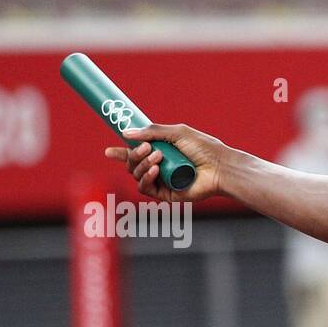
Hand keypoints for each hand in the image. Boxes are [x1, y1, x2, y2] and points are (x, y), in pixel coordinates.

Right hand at [103, 123, 227, 202]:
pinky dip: (146, 178)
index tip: (108, 152)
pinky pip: (146, 188)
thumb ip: (152, 132)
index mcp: (161, 152)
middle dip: (133, 154)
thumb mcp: (177, 133)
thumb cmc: (204, 148)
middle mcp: (159, 167)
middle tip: (148, 148)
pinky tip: (155, 170)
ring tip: (158, 157)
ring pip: (136, 176)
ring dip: (141, 165)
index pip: (135, 153)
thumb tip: (125, 133)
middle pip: (132, 164)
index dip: (120, 153)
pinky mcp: (166, 194)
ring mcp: (162, 181)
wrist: (220, 166)